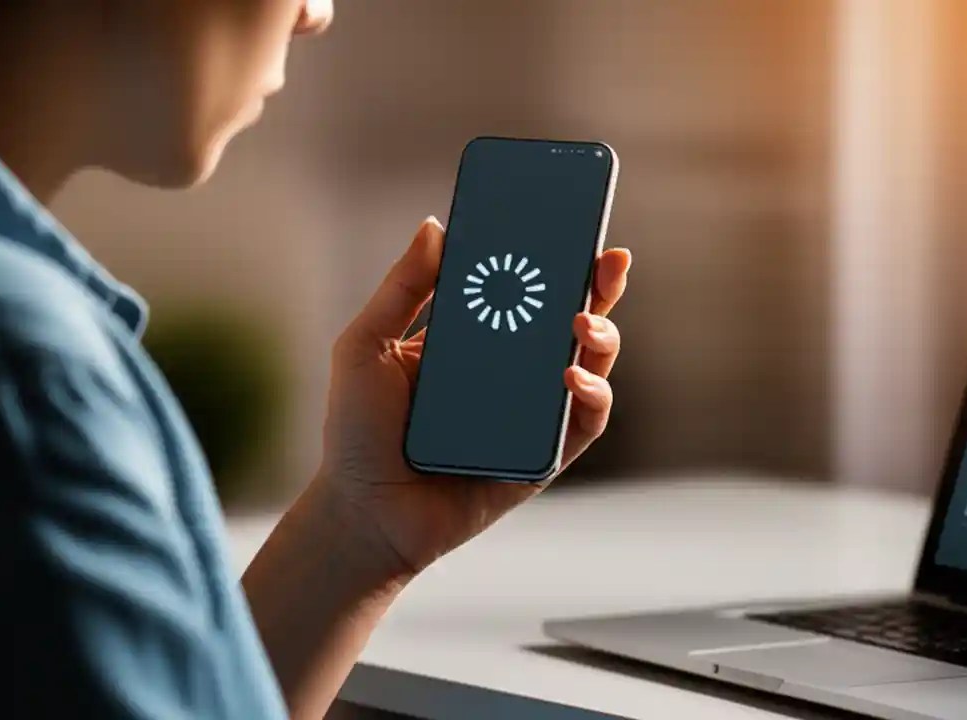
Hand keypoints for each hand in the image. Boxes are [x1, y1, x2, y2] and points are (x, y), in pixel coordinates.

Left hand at [312, 216, 630, 580]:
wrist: (364, 512)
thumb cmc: (358, 432)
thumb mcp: (365, 346)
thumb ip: (401, 288)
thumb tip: (436, 225)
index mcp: (473, 338)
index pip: (523, 287)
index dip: (553, 255)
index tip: (573, 220)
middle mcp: (510, 372)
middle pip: (570, 318)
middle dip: (598, 287)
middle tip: (609, 259)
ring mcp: (531, 412)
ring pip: (590, 365)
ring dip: (602, 337)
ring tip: (582, 322)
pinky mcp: (545, 456)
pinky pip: (584, 421)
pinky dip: (591, 395)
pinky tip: (572, 377)